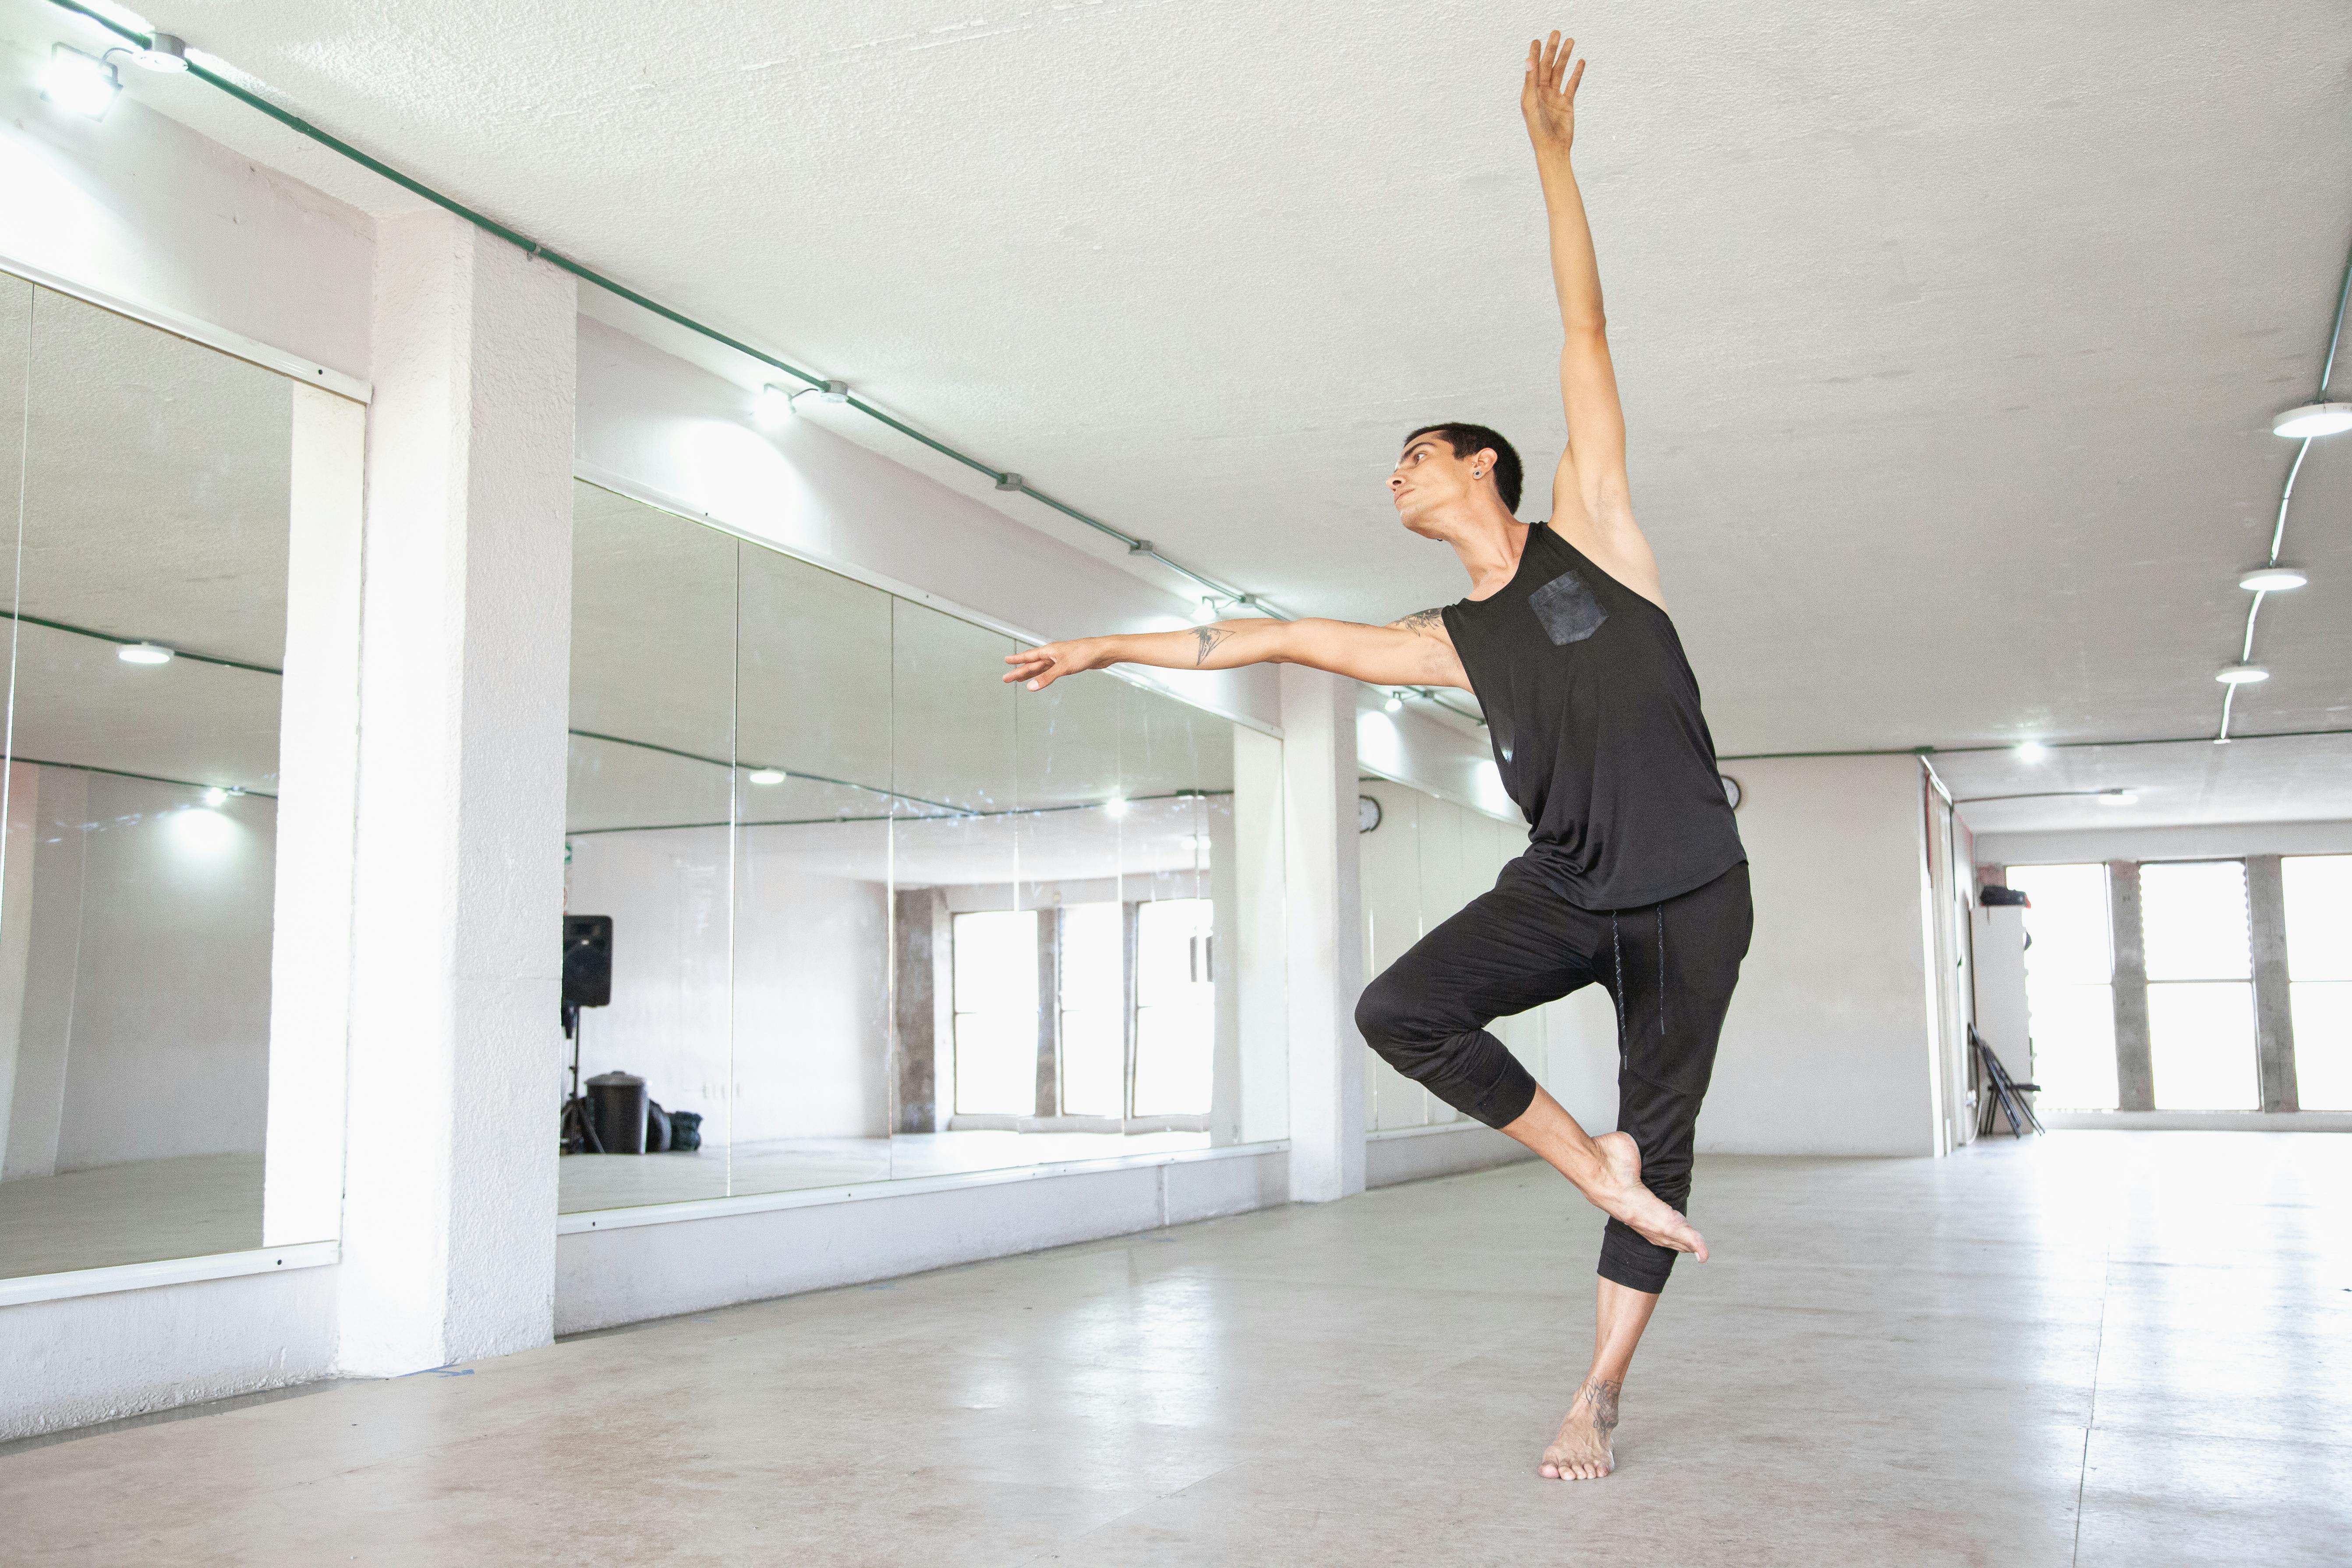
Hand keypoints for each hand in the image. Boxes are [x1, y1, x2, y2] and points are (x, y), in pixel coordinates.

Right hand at [1003, 638, 1100, 691]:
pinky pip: (1051, 671)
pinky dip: (1044, 676)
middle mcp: (1052, 654)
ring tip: (1020, 680)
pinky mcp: (1068, 665)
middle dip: (1020, 671)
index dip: (1017, 659)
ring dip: (1031, 674)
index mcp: (1049, 651)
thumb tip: (1031, 687)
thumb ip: (1046, 678)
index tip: (1006, 661)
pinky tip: (1041, 678)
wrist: (1102, 652)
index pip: (1028, 656)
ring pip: (1041, 668)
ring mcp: (1060, 659)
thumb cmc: (1084, 654)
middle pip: (1032, 664)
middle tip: (1007, 678)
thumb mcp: (1063, 667)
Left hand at [1521, 30, 1584, 152]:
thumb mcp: (1531, 103)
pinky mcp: (1567, 103)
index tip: (1537, 40)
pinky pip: (1572, 84)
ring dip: (1565, 57)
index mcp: (1530, 93)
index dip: (1535, 54)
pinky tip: (1581, 62)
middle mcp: (1542, 93)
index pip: (1533, 68)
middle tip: (1556, 33)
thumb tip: (1529, 60)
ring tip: (1570, 41)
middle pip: (1548, 66)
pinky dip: (1576, 73)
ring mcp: (1555, 97)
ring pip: (1560, 72)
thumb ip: (1531, 81)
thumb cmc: (1538, 128)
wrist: (1552, 147)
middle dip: (1552, 50)